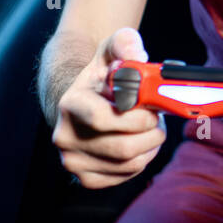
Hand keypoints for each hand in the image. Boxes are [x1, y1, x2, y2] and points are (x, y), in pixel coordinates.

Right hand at [52, 27, 166, 187]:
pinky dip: (144, 158)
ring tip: (149, 125)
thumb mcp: (112, 50)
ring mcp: (74, 161)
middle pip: (123, 148)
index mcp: (69, 105)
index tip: (151, 105)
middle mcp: (65, 137)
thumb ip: (126, 44)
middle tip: (157, 116)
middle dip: (152, 131)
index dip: (138, 116)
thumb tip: (138, 58)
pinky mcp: (87, 178)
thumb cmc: (104, 74)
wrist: (84, 99)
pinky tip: (140, 140)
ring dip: (152, 144)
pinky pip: (128, 174)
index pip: (103, 119)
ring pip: (130, 163)